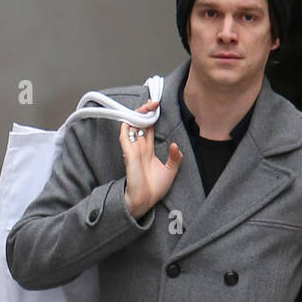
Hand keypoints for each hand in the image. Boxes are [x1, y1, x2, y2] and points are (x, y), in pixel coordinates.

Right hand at [120, 99, 182, 217]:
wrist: (145, 201)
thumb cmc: (154, 189)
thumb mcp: (170, 171)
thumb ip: (174, 158)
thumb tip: (176, 145)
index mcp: (147, 150)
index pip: (148, 128)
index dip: (152, 116)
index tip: (158, 106)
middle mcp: (139, 147)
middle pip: (140, 122)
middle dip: (146, 110)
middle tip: (155, 101)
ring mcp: (133, 149)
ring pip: (132, 125)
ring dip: (139, 114)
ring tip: (149, 105)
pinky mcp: (128, 153)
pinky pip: (125, 135)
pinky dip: (129, 124)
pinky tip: (137, 116)